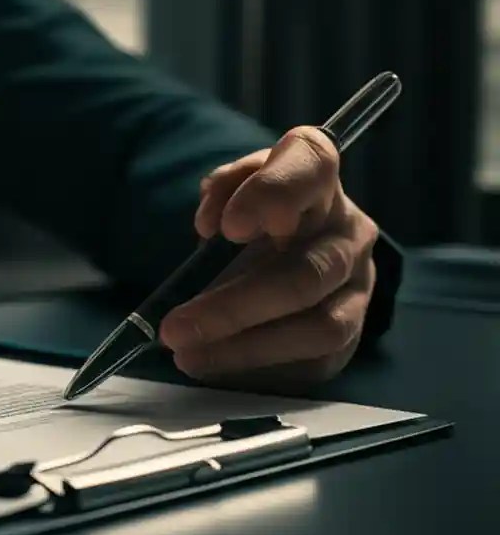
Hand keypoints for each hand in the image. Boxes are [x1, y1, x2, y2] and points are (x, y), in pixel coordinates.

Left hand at [158, 127, 378, 391]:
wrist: (300, 247)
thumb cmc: (259, 212)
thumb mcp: (236, 188)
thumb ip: (222, 191)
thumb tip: (212, 225)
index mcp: (318, 181)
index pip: (311, 166)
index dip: (274, 194)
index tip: (227, 230)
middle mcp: (348, 231)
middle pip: (307, 275)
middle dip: (235, 308)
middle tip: (176, 330)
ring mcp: (358, 285)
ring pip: (318, 327)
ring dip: (246, 349)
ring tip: (189, 356)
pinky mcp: (352, 331)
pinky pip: (315, 361)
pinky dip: (260, 368)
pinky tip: (218, 367)